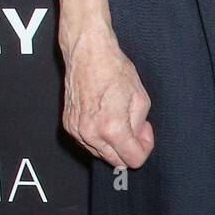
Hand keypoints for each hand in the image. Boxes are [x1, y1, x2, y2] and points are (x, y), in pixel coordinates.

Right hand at [61, 21, 153, 169]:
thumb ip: (140, 125)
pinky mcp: (68, 125)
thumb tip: (137, 137)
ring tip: (118, 117)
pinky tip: (103, 115)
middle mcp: (91, 134)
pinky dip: (98, 136)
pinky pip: (87, 142)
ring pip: (100, 153)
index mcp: (112, 128)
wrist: (88, 53)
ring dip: (113, 143)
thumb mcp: (140, 97)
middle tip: (135, 125)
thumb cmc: (113, 69)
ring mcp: (77, 131)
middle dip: (129, 147)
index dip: (144, 147)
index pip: (133, 160)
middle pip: (116, 162)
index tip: (145, 132)